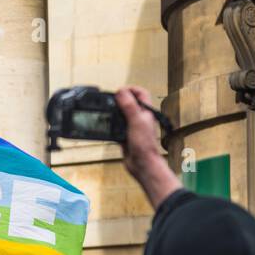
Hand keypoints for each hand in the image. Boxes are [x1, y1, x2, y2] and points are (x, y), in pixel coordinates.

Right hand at [115, 86, 181, 208]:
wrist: (142, 164)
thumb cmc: (145, 145)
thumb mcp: (136, 121)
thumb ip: (129, 106)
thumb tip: (121, 92)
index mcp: (146, 112)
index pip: (141, 93)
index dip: (131, 89)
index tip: (120, 91)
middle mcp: (140, 119)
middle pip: (130, 103)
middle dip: (120, 99)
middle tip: (111, 99)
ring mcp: (133, 128)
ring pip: (122, 115)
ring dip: (115, 112)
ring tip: (108, 110)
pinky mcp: (126, 136)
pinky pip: (117, 127)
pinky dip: (111, 125)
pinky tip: (107, 126)